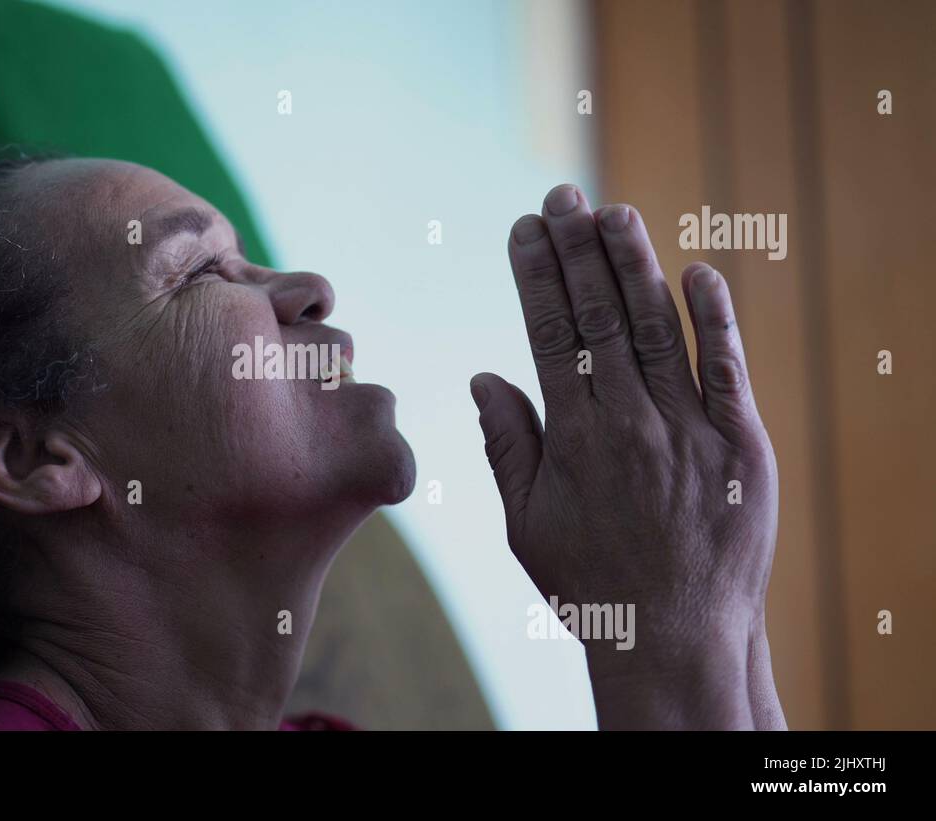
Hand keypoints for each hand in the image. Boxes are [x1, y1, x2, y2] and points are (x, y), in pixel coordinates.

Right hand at [471, 184, 782, 728]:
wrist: (676, 634)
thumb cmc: (591, 581)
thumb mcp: (526, 522)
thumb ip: (509, 443)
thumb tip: (484, 376)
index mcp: (574, 435)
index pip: (550, 331)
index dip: (535, 273)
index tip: (522, 228)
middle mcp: (631, 419)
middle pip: (600, 313)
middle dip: (577, 248)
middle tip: (563, 195)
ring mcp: (690, 427)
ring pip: (658, 327)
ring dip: (636, 265)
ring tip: (616, 213)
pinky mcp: (742, 442)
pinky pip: (728, 367)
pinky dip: (714, 317)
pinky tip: (698, 271)